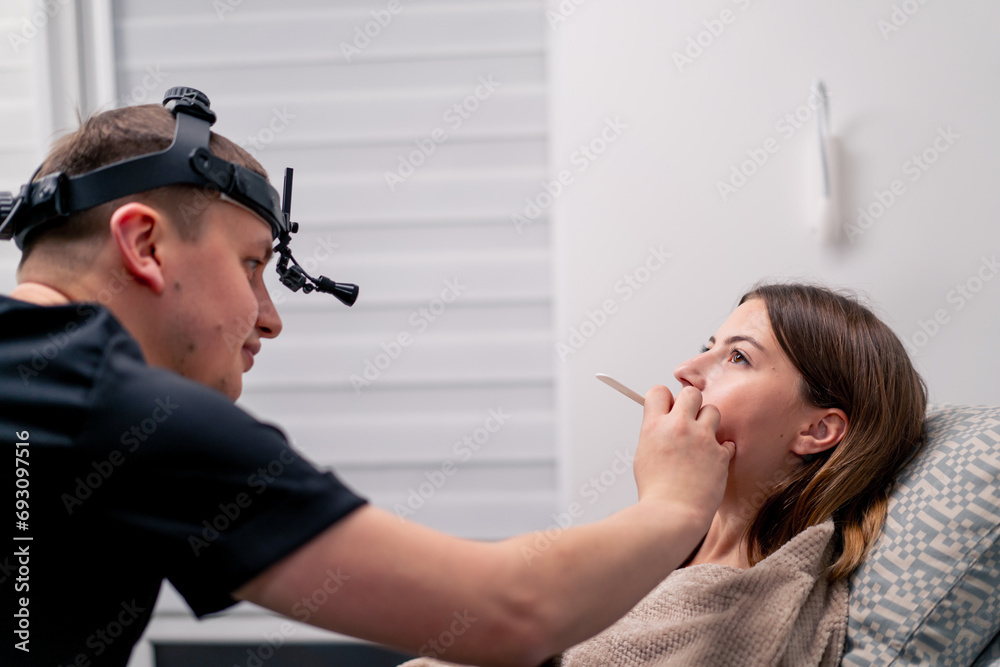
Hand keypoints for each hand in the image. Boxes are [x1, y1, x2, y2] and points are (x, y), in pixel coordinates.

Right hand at [632, 385, 734, 524]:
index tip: (667, 409)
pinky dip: (722, 449)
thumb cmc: (656, 491)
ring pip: (713, 410)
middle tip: (689, 419)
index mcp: (654, 426)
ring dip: (708, 422)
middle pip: (691, 393)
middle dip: (690, 403)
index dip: (664, 399)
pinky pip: (727, 442)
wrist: (673, 515)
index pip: (659, 391)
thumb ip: (654, 434)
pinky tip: (712, 461)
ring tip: (702, 440)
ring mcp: (702, 439)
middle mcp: (679, 427)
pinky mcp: (721, 454)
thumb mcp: (643, 456)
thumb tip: (662, 424)